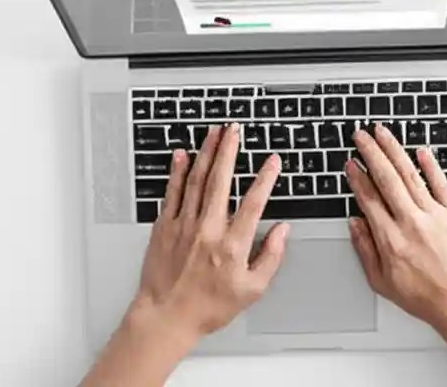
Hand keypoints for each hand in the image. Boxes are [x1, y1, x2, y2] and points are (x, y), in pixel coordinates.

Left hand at [130, 123, 289, 339]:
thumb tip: (282, 232)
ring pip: (196, 180)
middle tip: (235, 130)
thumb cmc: (207, 307)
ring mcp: (184, 226)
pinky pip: (172, 192)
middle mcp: (207, 230)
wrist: (166, 317)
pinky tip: (182, 156)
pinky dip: (177, 172)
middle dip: (229, 150)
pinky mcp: (164, 227)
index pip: (253, 202)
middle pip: (220, 180)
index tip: (272, 161)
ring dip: (206, 153)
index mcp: (232, 245)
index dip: (265, 179)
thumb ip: (271, 257)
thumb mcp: (252, 290)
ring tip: (213, 133)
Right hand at [344, 125, 446, 336]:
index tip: (350, 163)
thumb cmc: (427, 297)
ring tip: (383, 134)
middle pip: (386, 177)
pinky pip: (441, 183)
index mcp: (390, 239)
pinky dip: (430, 165)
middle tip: (361, 136)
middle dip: (370, 152)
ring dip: (394, 150)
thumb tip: (355, 224)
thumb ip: (365, 250)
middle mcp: (411, 222)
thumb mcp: (382, 282)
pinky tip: (421, 151)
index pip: (368, 198)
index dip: (357, 177)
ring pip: (410, 174)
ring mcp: (435, 215)